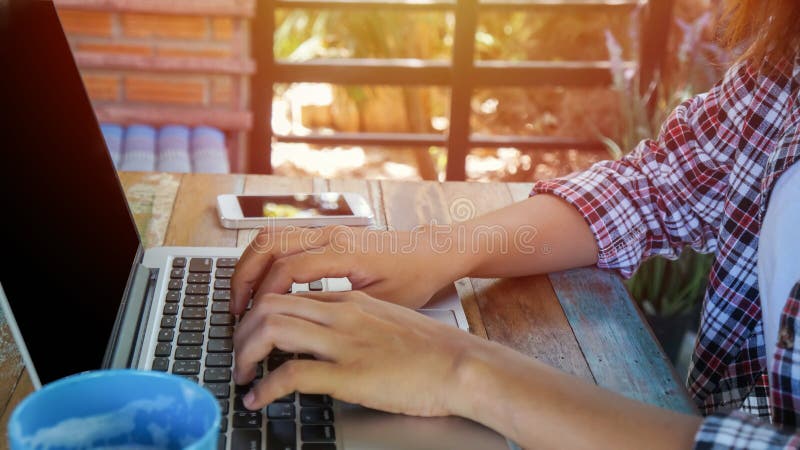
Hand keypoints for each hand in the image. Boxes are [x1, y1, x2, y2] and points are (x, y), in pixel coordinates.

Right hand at [230, 225, 472, 313]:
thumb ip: (341, 313)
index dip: (263, 298)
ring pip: (271, 237)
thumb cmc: (414, 277)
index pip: (285, 269)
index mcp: (342, 250)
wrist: (432, 252)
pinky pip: (283, 240)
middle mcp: (329, 234)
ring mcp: (326, 231)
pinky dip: (265, 261)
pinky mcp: (326, 235)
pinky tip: (264, 288)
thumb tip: (303, 334)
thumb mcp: (382, 302)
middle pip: (267, 244)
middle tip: (235, 311)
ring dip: (251, 267)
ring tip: (243, 300)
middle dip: (244, 277)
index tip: (252, 323)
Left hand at [232, 290, 488, 416]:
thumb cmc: (432, 349)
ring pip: (272, 329)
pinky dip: (265, 388)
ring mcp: (344, 341)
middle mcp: (341, 313)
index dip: (259, 313)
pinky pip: (291, 374)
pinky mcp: (349, 374)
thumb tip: (329, 336)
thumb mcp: (389, 321)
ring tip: (242, 375)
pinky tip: (258, 400)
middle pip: (270, 304)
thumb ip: (357, 322)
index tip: (250, 335)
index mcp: (351, 300)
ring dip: (245, 353)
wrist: (462, 364)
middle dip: (242, 330)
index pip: (288, 293)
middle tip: (238, 355)